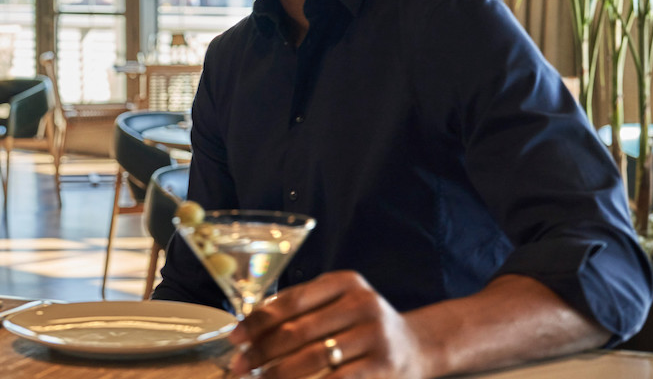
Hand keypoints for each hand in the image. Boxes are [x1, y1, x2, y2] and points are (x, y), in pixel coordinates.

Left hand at [230, 271, 429, 378]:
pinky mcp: (384, 366)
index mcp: (345, 283)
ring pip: (315, 357)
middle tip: (238, 366)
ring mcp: (375, 335)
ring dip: (280, 373)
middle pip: (299, 329)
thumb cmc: (362, 325)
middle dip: (262, 351)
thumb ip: (301, 308)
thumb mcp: (338, 303)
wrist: (418, 346)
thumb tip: (250, 328)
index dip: (259, 320)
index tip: (235, 338)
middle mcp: (362, 303)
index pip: (292, 299)